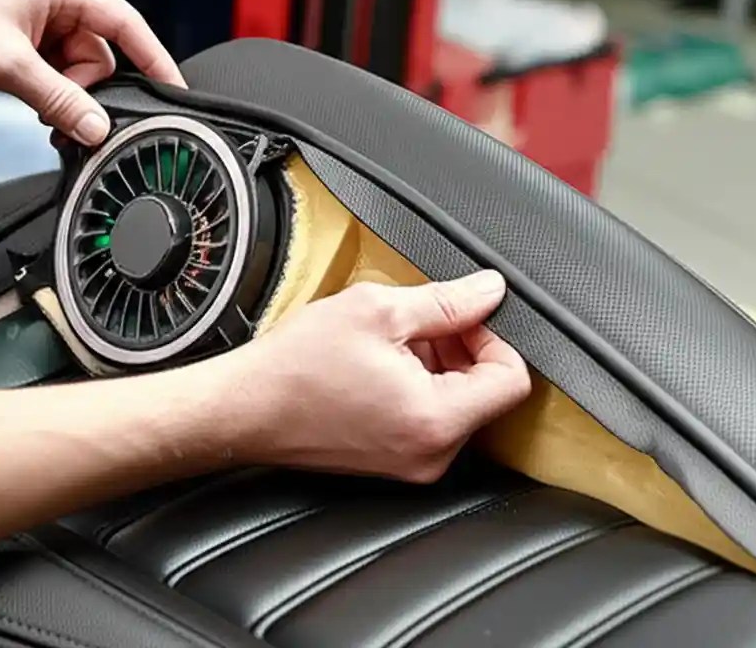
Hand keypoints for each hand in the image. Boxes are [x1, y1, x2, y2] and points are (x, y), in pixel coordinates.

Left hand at [0, 0, 185, 144]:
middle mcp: (53, 1)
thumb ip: (61, 101)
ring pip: (77, 71)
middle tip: (64, 113)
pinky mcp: (19, 44)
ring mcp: (36, 22)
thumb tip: (97, 127)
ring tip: (36, 107)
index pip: (126, 23)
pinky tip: (34, 108)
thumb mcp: (9, 68)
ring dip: (64, 96)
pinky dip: (50, 96)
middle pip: (101, 55)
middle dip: (88, 90)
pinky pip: (54, 75)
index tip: (172, 90)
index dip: (154, 58)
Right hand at [218, 270, 530, 482]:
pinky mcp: (394, 464)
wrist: (244, 409)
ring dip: (437, 367)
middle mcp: (432, 454)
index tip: (460, 317)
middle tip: (417, 325)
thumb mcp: (376, 311)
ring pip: (457, 404)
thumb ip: (446, 301)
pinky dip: (417, 388)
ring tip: (388, 345)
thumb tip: (489, 291)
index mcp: (436, 420)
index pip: (512, 379)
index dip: (491, 336)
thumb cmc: (295, 367)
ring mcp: (413, 465)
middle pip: (486, 393)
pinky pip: (429, 420)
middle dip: (462, 350)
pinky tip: (378, 367)